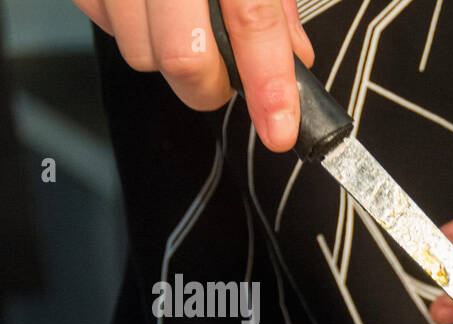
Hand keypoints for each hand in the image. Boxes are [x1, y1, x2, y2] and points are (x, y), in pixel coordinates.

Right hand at [73, 0, 313, 151]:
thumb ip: (274, 8)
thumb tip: (296, 61)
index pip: (253, 23)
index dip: (269, 84)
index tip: (281, 131)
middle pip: (185, 59)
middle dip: (210, 88)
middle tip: (224, 76)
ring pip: (142, 56)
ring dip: (169, 59)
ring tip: (182, 28)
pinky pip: (105, 29)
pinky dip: (133, 32)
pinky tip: (147, 11)